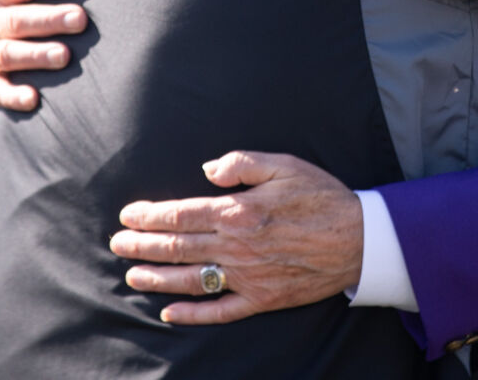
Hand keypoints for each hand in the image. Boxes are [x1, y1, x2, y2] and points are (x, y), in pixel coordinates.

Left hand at [110, 151, 363, 324]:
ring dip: (157, 278)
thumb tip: (207, 170)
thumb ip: (242, 163)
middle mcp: (236, 246)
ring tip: (132, 274)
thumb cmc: (322, 197)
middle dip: (142, 246)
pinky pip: (220, 311)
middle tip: (117, 244)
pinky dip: (192, 314)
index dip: (149, 216)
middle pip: (177, 247)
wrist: (360, 239)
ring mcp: (247, 276)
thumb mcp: (285, 164)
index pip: (180, 214)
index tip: (127, 215)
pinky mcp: (262, 299)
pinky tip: (170, 313)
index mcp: (238, 211)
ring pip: (190, 279)